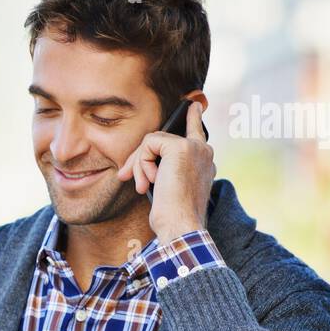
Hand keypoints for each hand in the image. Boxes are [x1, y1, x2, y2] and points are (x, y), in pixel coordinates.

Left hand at [116, 99, 215, 242]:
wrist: (181, 226)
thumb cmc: (173, 216)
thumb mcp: (167, 188)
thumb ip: (162, 170)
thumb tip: (134, 165)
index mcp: (204, 161)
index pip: (197, 132)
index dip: (193, 117)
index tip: (193, 104)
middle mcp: (203, 151)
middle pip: (161, 139)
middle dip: (139, 158)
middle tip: (125, 176)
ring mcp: (194, 147)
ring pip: (152, 141)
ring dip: (139, 165)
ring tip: (142, 186)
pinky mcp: (181, 147)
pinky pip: (149, 143)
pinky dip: (141, 163)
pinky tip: (150, 181)